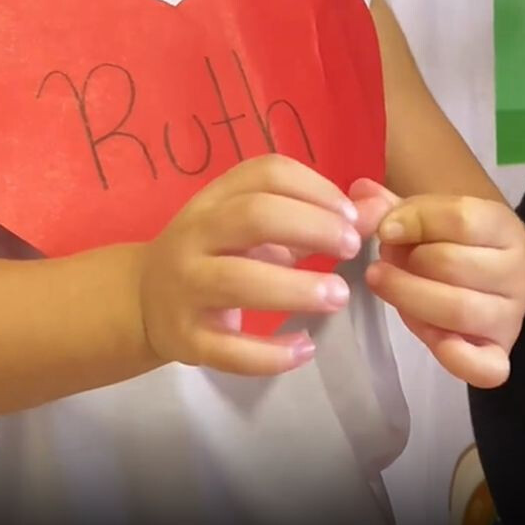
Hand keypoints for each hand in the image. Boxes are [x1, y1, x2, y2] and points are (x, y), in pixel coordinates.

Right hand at [138, 154, 361, 376]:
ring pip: (239, 281)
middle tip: (352, 248)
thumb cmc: (215, 252)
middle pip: (253, 216)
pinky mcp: (187, 338)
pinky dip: (271, 353)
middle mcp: (195, 234)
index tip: (350, 216)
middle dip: (312, 228)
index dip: (315, 188)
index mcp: (215, 198)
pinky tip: (305, 349)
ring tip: (339, 295)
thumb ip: (314, 218)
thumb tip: (380, 210)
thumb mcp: (254, 226)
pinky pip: (229, 350)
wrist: (144, 299)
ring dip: (296, 288)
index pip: (266, 172)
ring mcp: (187, 286)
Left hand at [349, 178, 524, 388]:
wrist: (486, 269)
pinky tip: (431, 340)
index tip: (384, 230)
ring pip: (458, 310)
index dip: (414, 222)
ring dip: (409, 298)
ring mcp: (509, 316)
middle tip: (382, 262)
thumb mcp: (422, 214)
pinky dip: (458, 359)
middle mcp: (515, 272)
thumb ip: (388, 205)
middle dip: (405, 263)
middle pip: (453, 265)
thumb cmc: (447, 239)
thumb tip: (361, 196)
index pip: (460, 219)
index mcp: (501, 226)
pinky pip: (486, 367)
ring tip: (383, 284)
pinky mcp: (497, 352)